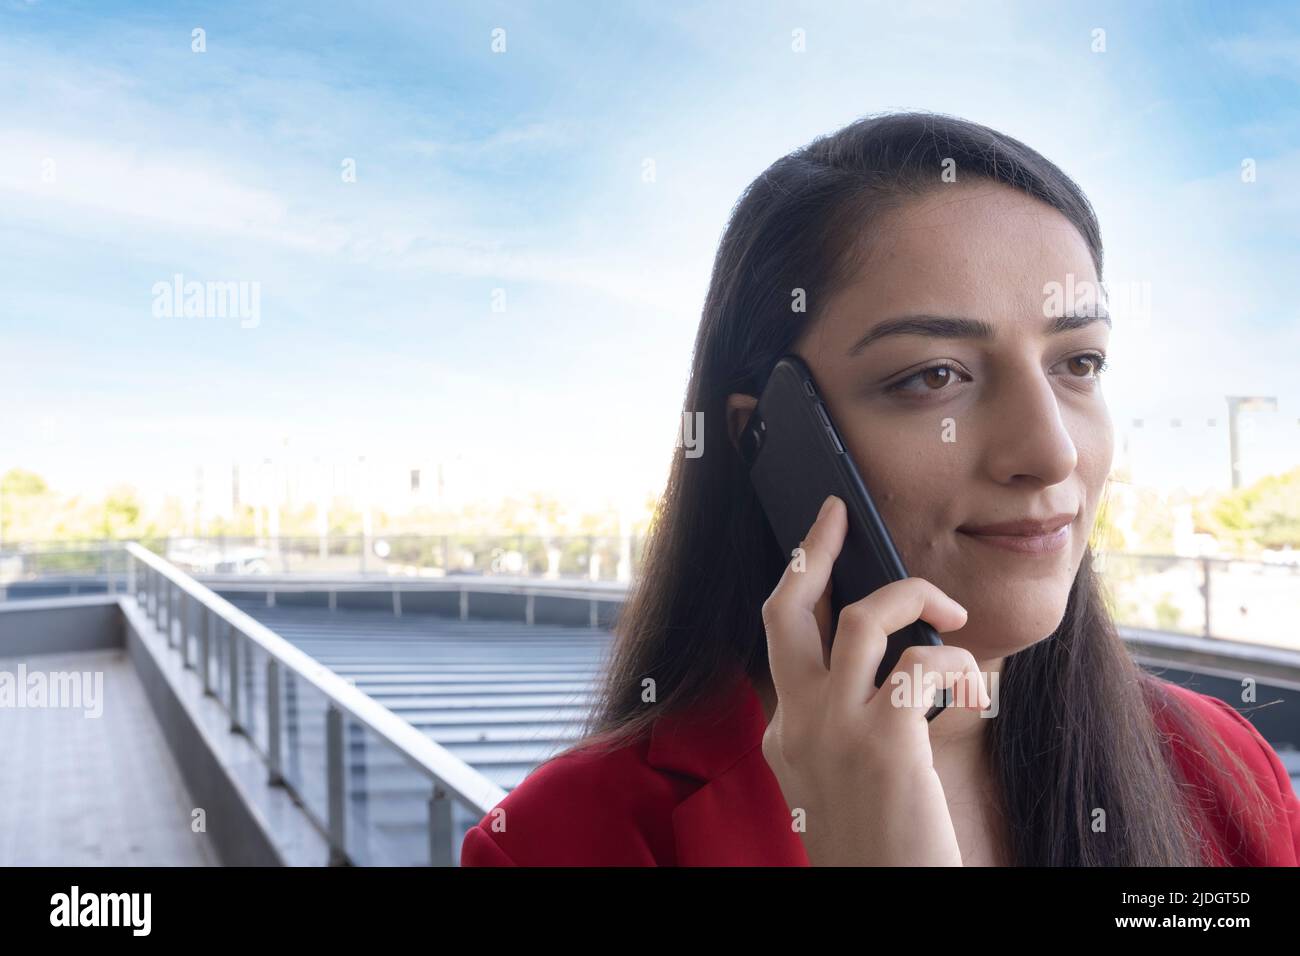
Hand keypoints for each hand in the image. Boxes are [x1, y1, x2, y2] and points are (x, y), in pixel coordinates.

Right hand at [759, 494, 988, 865]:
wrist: (885, 907)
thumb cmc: (879, 851)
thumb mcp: (839, 783)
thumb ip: (843, 725)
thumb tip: (891, 664)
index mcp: (785, 736)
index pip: (782, 641)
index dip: (802, 589)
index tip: (814, 554)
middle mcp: (797, 724)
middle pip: (785, 609)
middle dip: (812, 550)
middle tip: (836, 515)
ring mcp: (833, 729)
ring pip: (862, 617)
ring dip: (914, 596)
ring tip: (951, 613)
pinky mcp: (884, 742)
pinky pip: (921, 664)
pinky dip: (957, 663)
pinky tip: (975, 690)